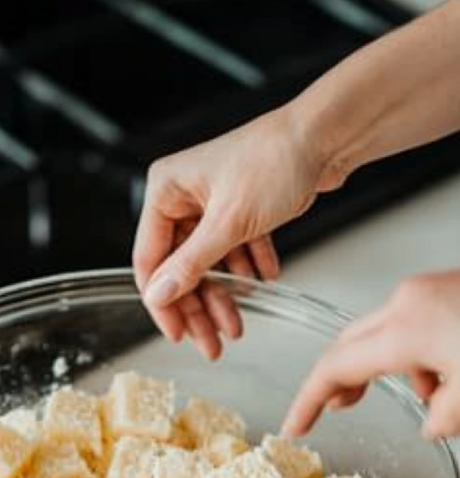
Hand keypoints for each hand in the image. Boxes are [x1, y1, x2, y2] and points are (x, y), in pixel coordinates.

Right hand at [132, 103, 336, 358]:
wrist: (327, 135)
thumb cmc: (276, 161)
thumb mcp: (228, 223)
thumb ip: (191, 265)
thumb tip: (158, 296)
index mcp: (165, 190)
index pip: (150, 260)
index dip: (163, 302)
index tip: (178, 334)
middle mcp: (183, 195)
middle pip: (180, 267)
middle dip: (199, 306)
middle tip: (213, 343)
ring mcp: (211, 201)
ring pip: (209, 262)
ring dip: (225, 293)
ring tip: (239, 324)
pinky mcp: (239, 206)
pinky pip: (234, 247)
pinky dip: (248, 266)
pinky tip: (265, 279)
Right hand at [283, 271, 459, 439]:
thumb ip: (444, 416)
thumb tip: (434, 423)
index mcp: (405, 330)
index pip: (334, 368)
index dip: (308, 402)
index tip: (295, 425)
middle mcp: (408, 302)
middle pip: (351, 345)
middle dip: (344, 380)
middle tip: (339, 407)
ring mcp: (427, 288)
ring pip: (387, 333)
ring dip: (394, 366)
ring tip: (433, 393)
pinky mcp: (446, 285)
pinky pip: (414, 319)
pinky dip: (418, 348)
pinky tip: (449, 366)